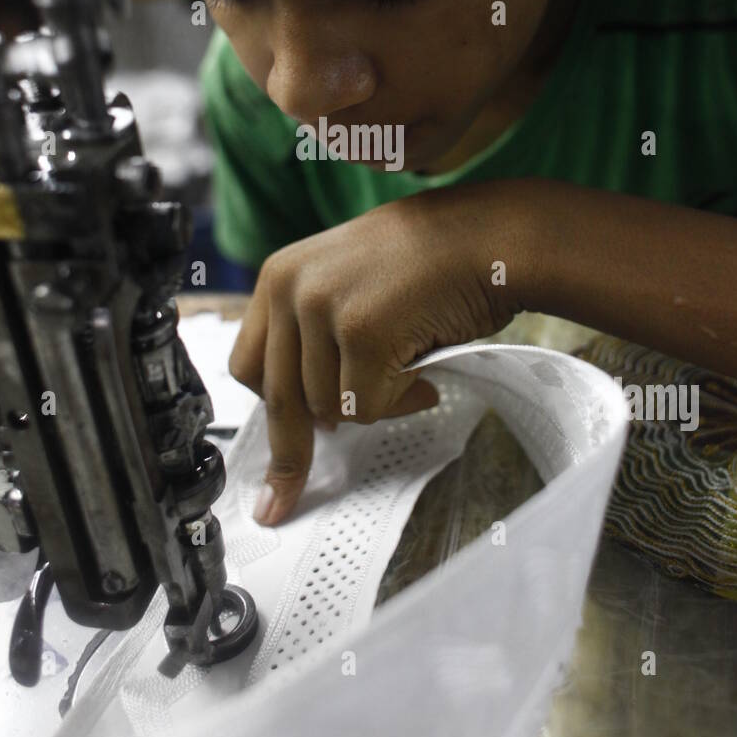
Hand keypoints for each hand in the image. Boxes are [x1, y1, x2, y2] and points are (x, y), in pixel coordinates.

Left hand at [228, 183, 529, 524]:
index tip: (271, 463)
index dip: (268, 416)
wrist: (487, 237)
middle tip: (283, 499)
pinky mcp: (361, 331)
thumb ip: (315, 337)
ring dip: (374, 403)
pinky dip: (399, 400)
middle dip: (291, 454)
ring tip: (409, 366)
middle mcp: (290, 287)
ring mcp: (323, 307)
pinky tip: (423, 368)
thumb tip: (308, 418)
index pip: (248, 366)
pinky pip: (366, 407)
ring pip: (328, 409)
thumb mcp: (349, 286)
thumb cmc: (430, 266)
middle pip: (278, 399)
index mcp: (279, 276)